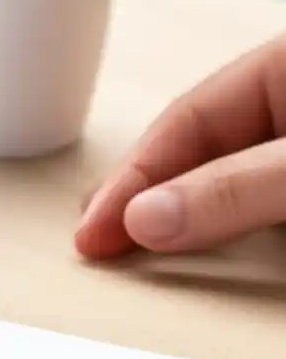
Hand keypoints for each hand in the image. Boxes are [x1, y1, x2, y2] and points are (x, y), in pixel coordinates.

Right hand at [76, 34, 285, 258]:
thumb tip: (143, 218)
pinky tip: (205, 240)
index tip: (94, 231)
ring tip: (133, 241)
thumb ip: (236, 189)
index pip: (189, 117)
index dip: (134, 177)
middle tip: (95, 234)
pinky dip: (230, 222)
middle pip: (202, 140)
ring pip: (233, 170)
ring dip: (183, 210)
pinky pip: (265, 196)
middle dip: (144, 189)